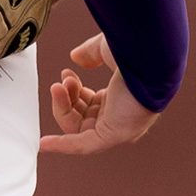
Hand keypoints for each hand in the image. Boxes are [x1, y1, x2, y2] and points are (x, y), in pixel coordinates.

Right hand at [38, 33, 159, 154]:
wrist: (151, 59)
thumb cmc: (137, 52)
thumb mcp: (106, 50)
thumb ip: (90, 54)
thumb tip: (75, 58)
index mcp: (122, 97)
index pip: (90, 103)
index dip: (73, 91)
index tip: (66, 73)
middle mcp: (122, 114)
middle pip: (81, 116)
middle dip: (65, 98)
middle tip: (61, 81)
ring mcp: (119, 126)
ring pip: (78, 127)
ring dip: (62, 108)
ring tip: (59, 86)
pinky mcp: (115, 135)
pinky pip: (83, 145)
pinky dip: (62, 145)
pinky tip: (44, 143)